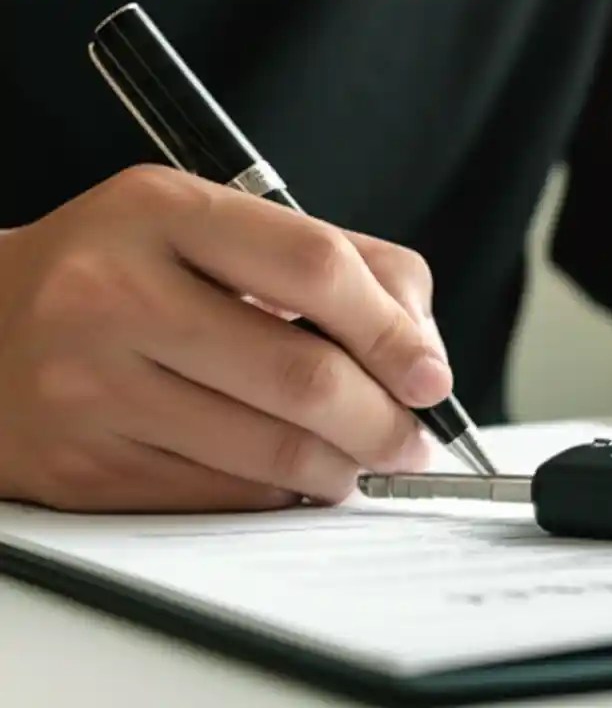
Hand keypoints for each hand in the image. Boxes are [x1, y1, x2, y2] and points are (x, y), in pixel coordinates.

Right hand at [0, 165, 450, 511]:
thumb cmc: (121, 273)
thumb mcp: (210, 227)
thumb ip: (331, 262)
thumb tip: (421, 350)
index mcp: (159, 213)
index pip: (315, 265)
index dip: (393, 329)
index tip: (430, 375)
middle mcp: (113, 294)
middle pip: (304, 375)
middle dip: (385, 420)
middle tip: (413, 436)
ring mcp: (91, 387)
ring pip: (273, 451)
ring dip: (345, 466)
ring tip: (362, 458)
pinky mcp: (84, 468)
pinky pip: (228, 496)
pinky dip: (285, 492)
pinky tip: (295, 473)